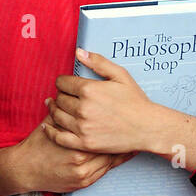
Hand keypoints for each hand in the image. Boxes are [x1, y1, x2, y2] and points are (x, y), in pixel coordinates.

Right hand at [0, 120, 133, 195]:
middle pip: (108, 144)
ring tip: (137, 140)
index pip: (99, 127)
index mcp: (74, 140)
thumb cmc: (36, 145)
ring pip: (110, 159)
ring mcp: (83, 172)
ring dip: (123, 149)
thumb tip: (74, 94)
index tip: (124, 112)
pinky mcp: (84, 182)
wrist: (24, 170)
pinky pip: (106, 171)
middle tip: (136, 126)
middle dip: (121, 136)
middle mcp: (80, 158)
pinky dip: (116, 161)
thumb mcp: (49, 123)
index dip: (112, 119)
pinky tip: (126, 154)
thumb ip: (65, 111)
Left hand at [44, 48, 158, 154]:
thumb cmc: (136, 101)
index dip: (62, 82)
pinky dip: (51, 132)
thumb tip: (79, 52)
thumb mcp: (120, 75)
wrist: (147, 127)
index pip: (63, 83)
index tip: (65, 84)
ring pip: (57, 116)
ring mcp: (83, 127)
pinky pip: (59, 137)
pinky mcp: (85, 143)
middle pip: (59, 99)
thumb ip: (98, 62)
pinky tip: (47, 127)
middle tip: (62, 96)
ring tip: (54, 107)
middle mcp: (83, 108)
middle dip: (59, 95)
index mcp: (89, 90)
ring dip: (53, 110)